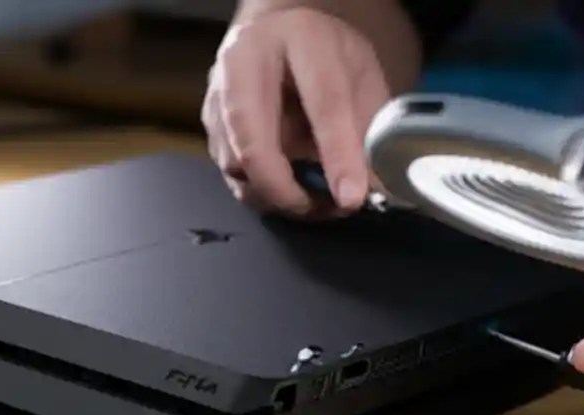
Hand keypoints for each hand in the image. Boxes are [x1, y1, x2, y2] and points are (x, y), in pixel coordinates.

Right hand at [201, 8, 391, 215]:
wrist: (281, 37)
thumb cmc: (325, 58)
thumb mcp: (361, 78)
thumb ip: (369, 129)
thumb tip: (375, 189)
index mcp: (300, 37)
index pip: (322, 101)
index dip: (338, 154)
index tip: (352, 197)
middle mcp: (245, 62)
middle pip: (253, 141)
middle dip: (285, 189)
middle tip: (319, 208)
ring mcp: (218, 95)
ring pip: (236, 165)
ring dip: (275, 194)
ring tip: (314, 198)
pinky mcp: (209, 124)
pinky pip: (231, 172)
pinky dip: (262, 191)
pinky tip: (290, 186)